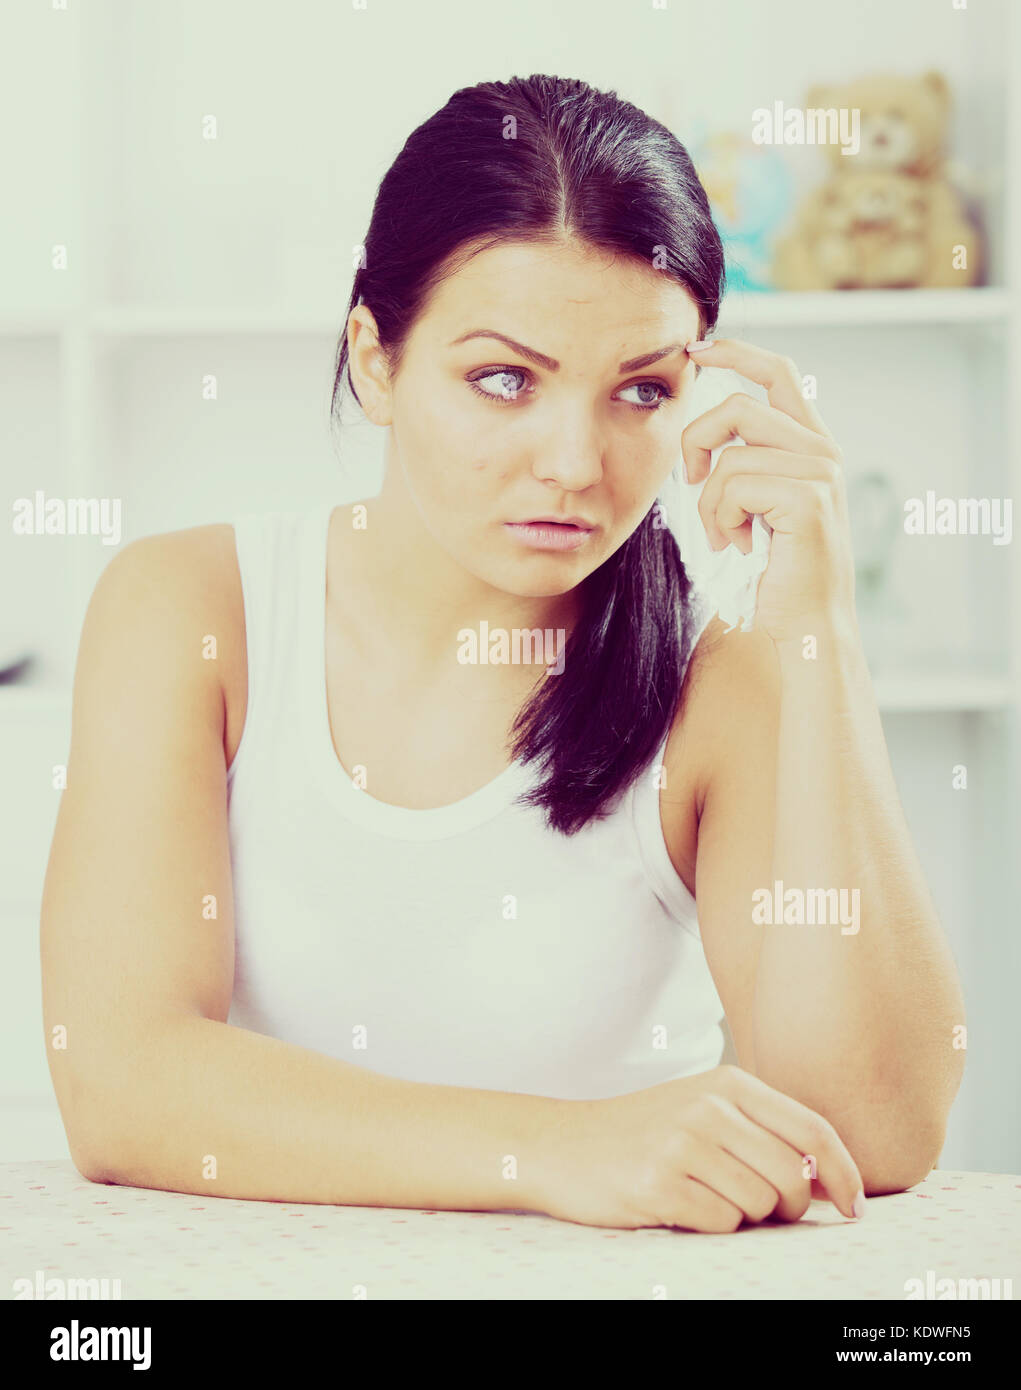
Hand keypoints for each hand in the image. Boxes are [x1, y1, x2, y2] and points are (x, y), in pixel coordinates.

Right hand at [535, 1064, 863, 1231]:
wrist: (562, 1144)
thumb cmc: (644, 1132)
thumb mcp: (703, 1108)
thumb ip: (761, 1128)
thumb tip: (830, 1177)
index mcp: (728, 1082)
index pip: (813, 1128)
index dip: (845, 1173)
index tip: (856, 1208)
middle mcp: (709, 1107)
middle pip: (793, 1176)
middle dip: (792, 1208)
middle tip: (766, 1212)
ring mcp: (682, 1143)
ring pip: (760, 1205)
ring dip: (746, 1218)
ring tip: (709, 1199)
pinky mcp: (659, 1183)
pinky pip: (722, 1224)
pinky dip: (713, 1226)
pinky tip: (683, 1206)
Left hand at [681, 339, 857, 647]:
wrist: (805, 624)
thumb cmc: (774, 571)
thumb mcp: (757, 506)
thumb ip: (745, 465)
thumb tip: (705, 438)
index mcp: (811, 444)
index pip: (777, 372)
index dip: (735, 352)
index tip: (696, 349)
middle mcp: (822, 450)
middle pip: (737, 406)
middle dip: (696, 442)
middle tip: (690, 482)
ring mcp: (820, 473)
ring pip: (729, 457)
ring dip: (710, 503)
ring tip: (726, 535)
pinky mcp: (808, 499)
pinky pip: (734, 486)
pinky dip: (721, 520)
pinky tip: (740, 545)